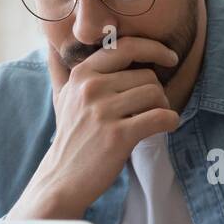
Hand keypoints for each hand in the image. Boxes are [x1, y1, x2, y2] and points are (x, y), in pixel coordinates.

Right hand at [8, 37, 179, 219]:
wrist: (62, 179)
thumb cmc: (70, 137)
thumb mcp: (61, 98)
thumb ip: (61, 69)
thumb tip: (52, 44)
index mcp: (82, 74)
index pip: (126, 47)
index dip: (154, 48)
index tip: (169, 58)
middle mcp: (91, 88)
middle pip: (147, 75)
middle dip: (157, 92)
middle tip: (152, 109)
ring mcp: (103, 111)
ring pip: (156, 94)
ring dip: (164, 107)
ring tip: (154, 120)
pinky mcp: (118, 136)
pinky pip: (160, 117)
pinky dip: (171, 121)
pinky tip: (167, 126)